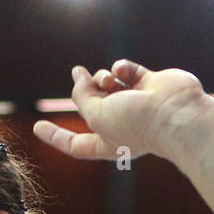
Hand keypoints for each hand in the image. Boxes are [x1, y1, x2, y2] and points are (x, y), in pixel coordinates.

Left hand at [33, 59, 209, 162]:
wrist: (175, 112)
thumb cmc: (136, 122)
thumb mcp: (96, 115)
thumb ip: (82, 97)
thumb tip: (78, 76)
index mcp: (107, 143)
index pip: (75, 144)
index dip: (55, 136)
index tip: (37, 127)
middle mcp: (122, 125)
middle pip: (91, 106)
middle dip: (84, 90)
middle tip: (80, 74)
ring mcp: (137, 104)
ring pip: (108, 85)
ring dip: (103, 78)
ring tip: (108, 79)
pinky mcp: (151, 84)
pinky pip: (127, 71)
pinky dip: (122, 68)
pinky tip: (123, 71)